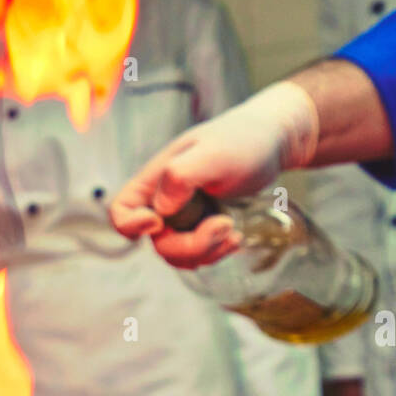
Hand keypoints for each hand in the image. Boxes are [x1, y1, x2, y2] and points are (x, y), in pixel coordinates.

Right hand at [108, 81, 318, 268]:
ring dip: (206, 252)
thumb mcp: (213, 154)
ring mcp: (185, 218)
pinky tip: (235, 238)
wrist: (274, 143)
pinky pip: (199, 255)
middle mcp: (165, 201)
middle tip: (222, 225)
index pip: (121, 212)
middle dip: (189, 245)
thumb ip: (180, 176)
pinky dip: (216, 253)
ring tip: (233, 233)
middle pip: (157, 242)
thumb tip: (161, 208)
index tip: (158, 222)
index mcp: (155, 179)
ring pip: (178, 255)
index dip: (131, 226)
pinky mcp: (204, 228)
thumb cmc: (243, 139)